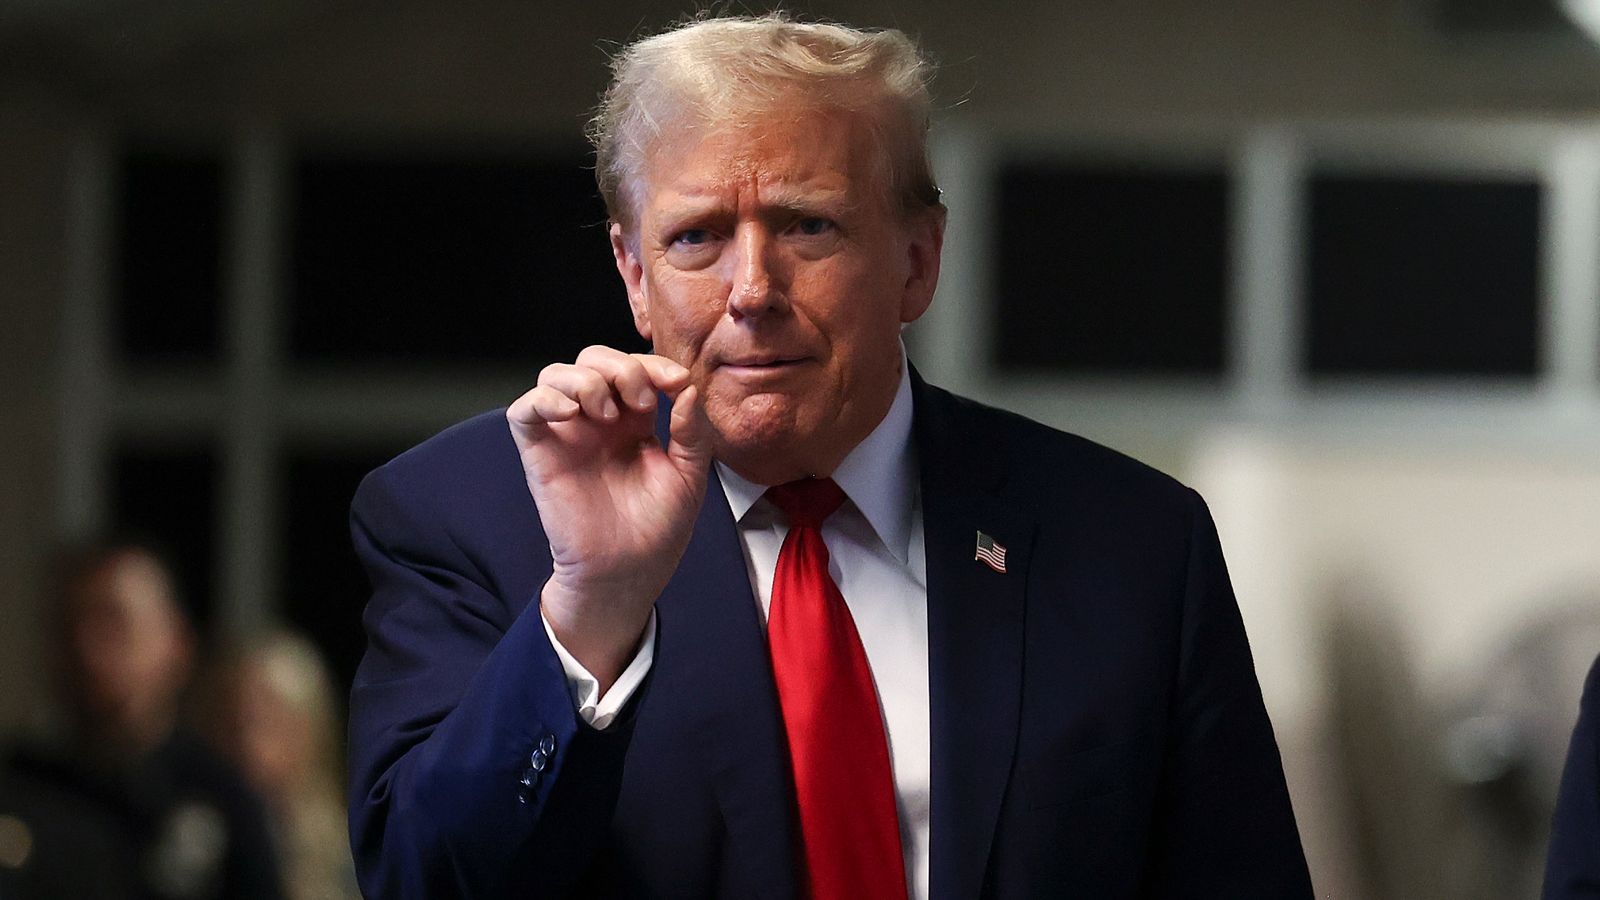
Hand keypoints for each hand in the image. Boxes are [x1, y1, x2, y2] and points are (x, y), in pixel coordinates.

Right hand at [507, 346, 710, 688]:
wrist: (629, 570)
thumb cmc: (659, 528)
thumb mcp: (689, 474)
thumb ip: (691, 430)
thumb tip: (688, 386)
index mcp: (633, 421)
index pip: (634, 368)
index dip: (653, 364)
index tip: (676, 382)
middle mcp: (597, 421)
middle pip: (592, 359)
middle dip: (619, 366)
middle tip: (640, 401)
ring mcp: (567, 434)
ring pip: (555, 374)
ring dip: (584, 378)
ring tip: (606, 412)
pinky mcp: (540, 452)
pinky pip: (523, 409)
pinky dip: (543, 399)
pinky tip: (571, 413)